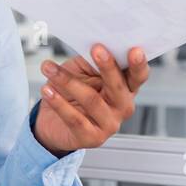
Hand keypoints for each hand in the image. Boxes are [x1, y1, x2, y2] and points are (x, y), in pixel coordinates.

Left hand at [33, 44, 148, 154]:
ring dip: (68, 81)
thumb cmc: (70, 91)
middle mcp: (122, 107)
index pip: (138, 76)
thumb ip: (91, 61)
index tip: (134, 50)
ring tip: (49, 68)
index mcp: (126, 88)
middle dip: (108, 67)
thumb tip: (96, 47)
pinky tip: (47, 91)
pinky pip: (75, 119)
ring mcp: (109, 125)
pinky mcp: (91, 138)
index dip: (138, 64)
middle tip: (96, 49)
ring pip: (92, 100)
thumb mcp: (81, 71)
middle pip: (119, 87)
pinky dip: (59, 103)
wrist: (51, 120)